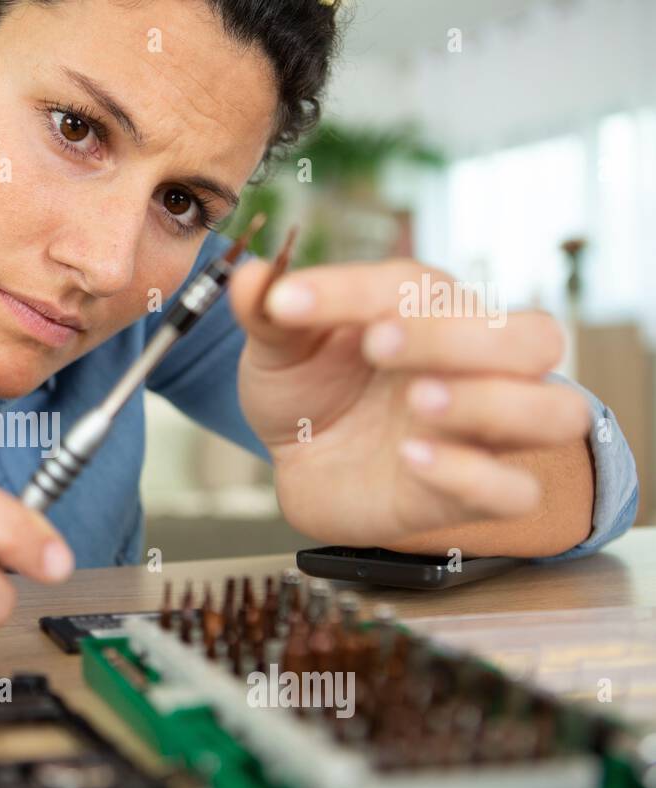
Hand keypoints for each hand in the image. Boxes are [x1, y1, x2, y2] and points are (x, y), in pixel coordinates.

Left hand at [229, 257, 591, 547]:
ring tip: (418, 400)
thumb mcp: (279, 350)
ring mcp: (479, 434)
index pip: (419, 286)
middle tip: (379, 343)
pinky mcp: (467, 495)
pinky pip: (514, 491)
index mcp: (431, 312)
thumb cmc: (311, 391)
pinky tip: (414, 458)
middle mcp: (474, 368)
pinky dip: (475, 476)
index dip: (353, 290)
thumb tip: (248, 276)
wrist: (302, 463)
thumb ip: (269, 314)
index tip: (286, 303)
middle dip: (459, 336)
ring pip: (556, 412)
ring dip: (495, 402)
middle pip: (533, 338)